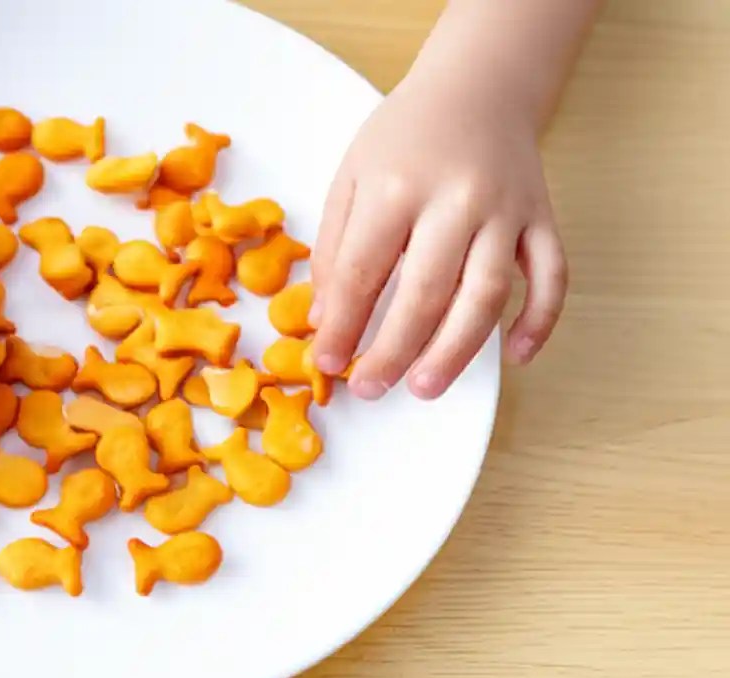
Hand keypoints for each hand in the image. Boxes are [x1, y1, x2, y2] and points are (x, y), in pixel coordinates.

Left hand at [309, 73, 567, 399]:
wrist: (477, 87)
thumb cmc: (404, 138)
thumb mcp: (352, 177)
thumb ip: (336, 248)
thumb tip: (327, 319)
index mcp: (397, 186)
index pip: (365, 271)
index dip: (345, 324)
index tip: (328, 361)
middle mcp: (456, 199)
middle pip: (426, 292)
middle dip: (395, 350)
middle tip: (372, 388)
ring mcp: (507, 210)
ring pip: (487, 294)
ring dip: (457, 351)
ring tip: (425, 387)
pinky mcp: (542, 218)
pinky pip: (552, 276)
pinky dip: (540, 320)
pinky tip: (517, 356)